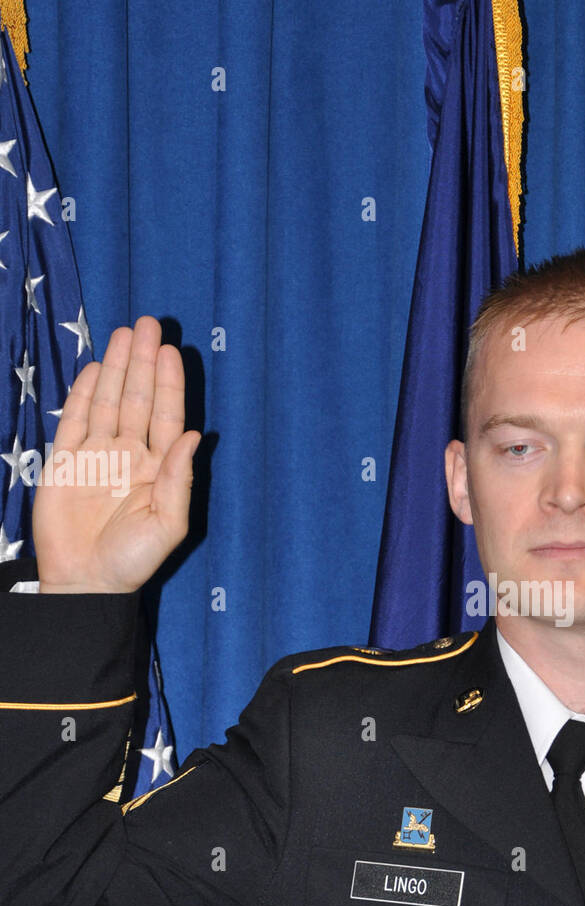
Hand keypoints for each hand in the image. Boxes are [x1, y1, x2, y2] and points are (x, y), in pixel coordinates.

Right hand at [33, 317, 199, 593]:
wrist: (85, 581)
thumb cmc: (133, 560)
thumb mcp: (168, 525)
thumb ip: (179, 479)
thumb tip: (197, 435)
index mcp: (158, 468)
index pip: (167, 416)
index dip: (169, 383)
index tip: (170, 350)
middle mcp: (130, 455)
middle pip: (138, 399)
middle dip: (142, 362)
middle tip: (147, 323)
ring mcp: (97, 455)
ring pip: (109, 401)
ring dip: (117, 368)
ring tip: (125, 333)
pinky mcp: (66, 461)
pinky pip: (76, 419)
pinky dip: (85, 393)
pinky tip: (97, 368)